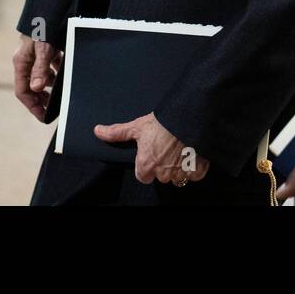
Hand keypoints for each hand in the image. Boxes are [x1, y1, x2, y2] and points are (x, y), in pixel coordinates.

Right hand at [12, 33, 62, 121]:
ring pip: (41, 76)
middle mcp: (26, 60)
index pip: (22, 91)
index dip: (32, 106)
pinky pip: (49, 65)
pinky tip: (64, 75)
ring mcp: (35, 55)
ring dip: (49, 86)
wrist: (49, 7)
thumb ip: (40, 69)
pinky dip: (56, 72)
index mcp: (21, 62)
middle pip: (31, 86)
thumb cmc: (43, 27)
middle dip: (40, 99)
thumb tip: (37, 88)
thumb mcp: (43, 49)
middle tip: (52, 109)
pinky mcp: (45, 49)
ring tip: (59, 95)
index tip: (43, 116)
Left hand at [95, 112, 210, 185]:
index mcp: (146, 166)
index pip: (143, 176)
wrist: (188, 116)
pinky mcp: (197, 170)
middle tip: (167, 148)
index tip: (152, 154)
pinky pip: (194, 174)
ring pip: (178, 177)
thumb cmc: (162, 122)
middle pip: (161, 176)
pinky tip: (192, 153)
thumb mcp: (137, 126)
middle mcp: (162, 173)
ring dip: (179, 167)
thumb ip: (117, 133)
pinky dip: (195, 167)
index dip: (146, 165)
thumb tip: (97, 131)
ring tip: (180, 149)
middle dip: (164, 166)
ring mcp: (181, 173)